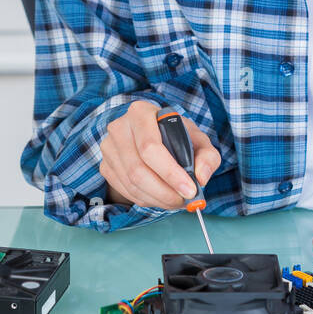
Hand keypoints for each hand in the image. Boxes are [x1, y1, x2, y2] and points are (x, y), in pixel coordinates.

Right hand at [99, 100, 220, 208]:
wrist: (151, 136)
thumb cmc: (176, 136)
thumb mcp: (198, 140)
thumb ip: (207, 156)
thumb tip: (201, 177)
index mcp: (141, 112)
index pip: (150, 147)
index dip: (170, 172)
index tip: (190, 189)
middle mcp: (119, 127)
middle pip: (138, 169)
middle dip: (164, 191)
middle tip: (184, 201)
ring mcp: (108, 147)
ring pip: (131, 183)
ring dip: (157, 199)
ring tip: (175, 200)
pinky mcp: (105, 165)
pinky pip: (125, 190)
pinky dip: (146, 200)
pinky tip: (160, 197)